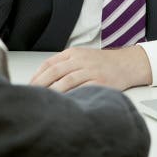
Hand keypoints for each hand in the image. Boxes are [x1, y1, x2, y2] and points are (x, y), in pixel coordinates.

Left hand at [30, 46, 152, 92]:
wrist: (127, 64)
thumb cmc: (102, 63)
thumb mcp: (82, 56)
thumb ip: (64, 64)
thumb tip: (42, 79)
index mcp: (73, 53)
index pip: (49, 63)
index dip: (37, 75)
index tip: (29, 86)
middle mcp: (81, 60)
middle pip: (55, 71)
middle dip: (40, 84)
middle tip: (31, 95)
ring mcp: (91, 71)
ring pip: (67, 80)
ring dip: (53, 91)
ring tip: (44, 101)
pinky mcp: (101, 82)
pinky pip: (83, 89)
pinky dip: (72, 96)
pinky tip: (64, 103)